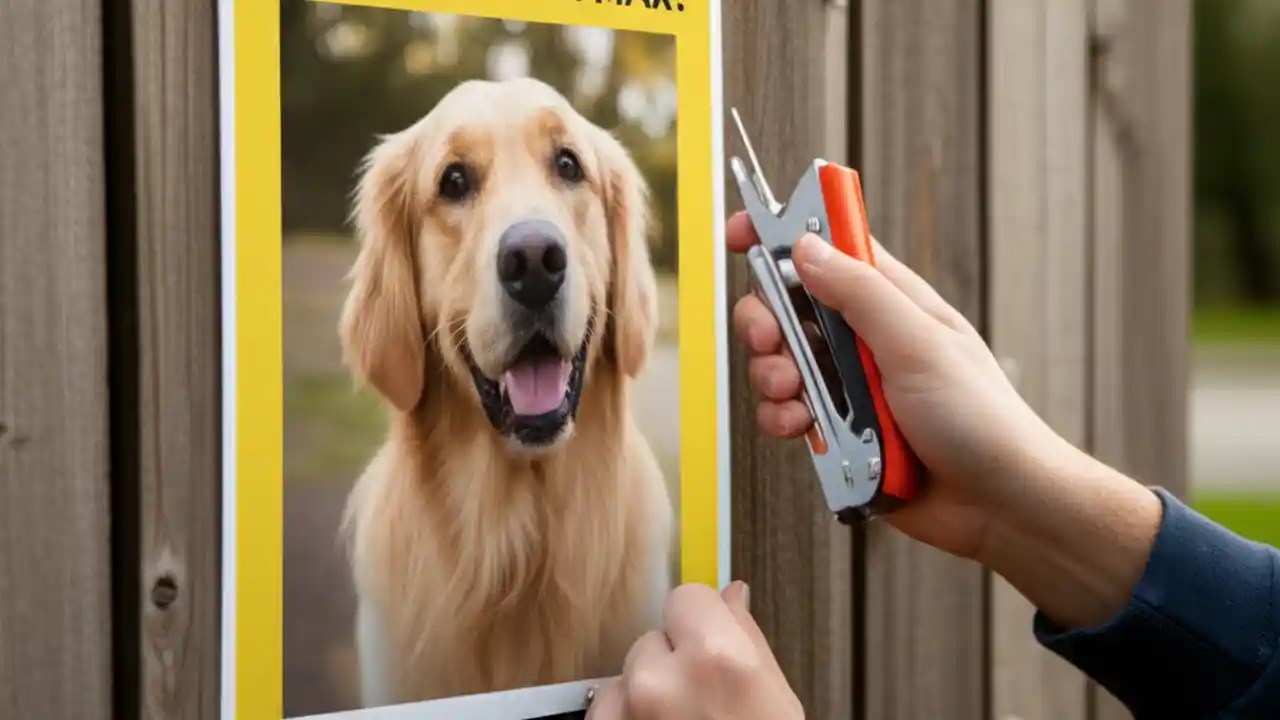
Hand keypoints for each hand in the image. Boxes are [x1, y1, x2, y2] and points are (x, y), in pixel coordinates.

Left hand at [585, 582, 803, 719]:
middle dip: (673, 662)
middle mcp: (662, 682)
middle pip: (654, 638)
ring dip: (644, 693)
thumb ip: (748, 640)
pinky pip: (602, 707)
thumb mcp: (777, 701)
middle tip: (702, 702)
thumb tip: (731, 597)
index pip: (687, 596)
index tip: (710, 644)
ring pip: (625, 674)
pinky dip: (622, 717)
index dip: (702, 623)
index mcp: (716, 661)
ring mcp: (626, 712)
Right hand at [728, 212, 1075, 560]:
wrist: (998, 505)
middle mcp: (865, 338)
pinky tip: (799, 429)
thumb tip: (806, 247)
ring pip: (780, 364)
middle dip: (766, 322)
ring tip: (796, 397)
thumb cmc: (981, 419)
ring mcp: (850, 385)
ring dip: (774, 378)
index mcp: (891, 301)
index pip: (829, 248)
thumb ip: (860, 293)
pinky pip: (789, 414)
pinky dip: (784, 420)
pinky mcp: (840, 430)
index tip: (740, 231)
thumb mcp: (918, 344)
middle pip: (787, 307)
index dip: (783, 234)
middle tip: (768, 340)